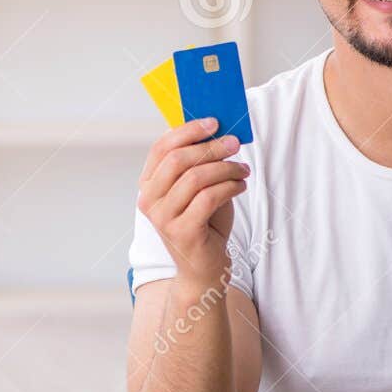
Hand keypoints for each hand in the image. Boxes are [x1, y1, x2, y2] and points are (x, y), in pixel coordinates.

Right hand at [136, 117, 249, 287]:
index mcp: (148, 185)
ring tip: (242, 170)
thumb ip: (198, 164)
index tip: (214, 122)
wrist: (204, 269)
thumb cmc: (203, 224)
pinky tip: (241, 186)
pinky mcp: (182, 232)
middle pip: (178, 159)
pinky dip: (230, 186)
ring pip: (196, 177)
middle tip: (234, 143)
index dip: (188, 130)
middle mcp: (149, 200)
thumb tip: (215, 131)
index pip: (161, 148)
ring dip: (226, 168)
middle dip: (211, 147)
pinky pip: (209, 197)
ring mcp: (163, 218)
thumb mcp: (197, 189)